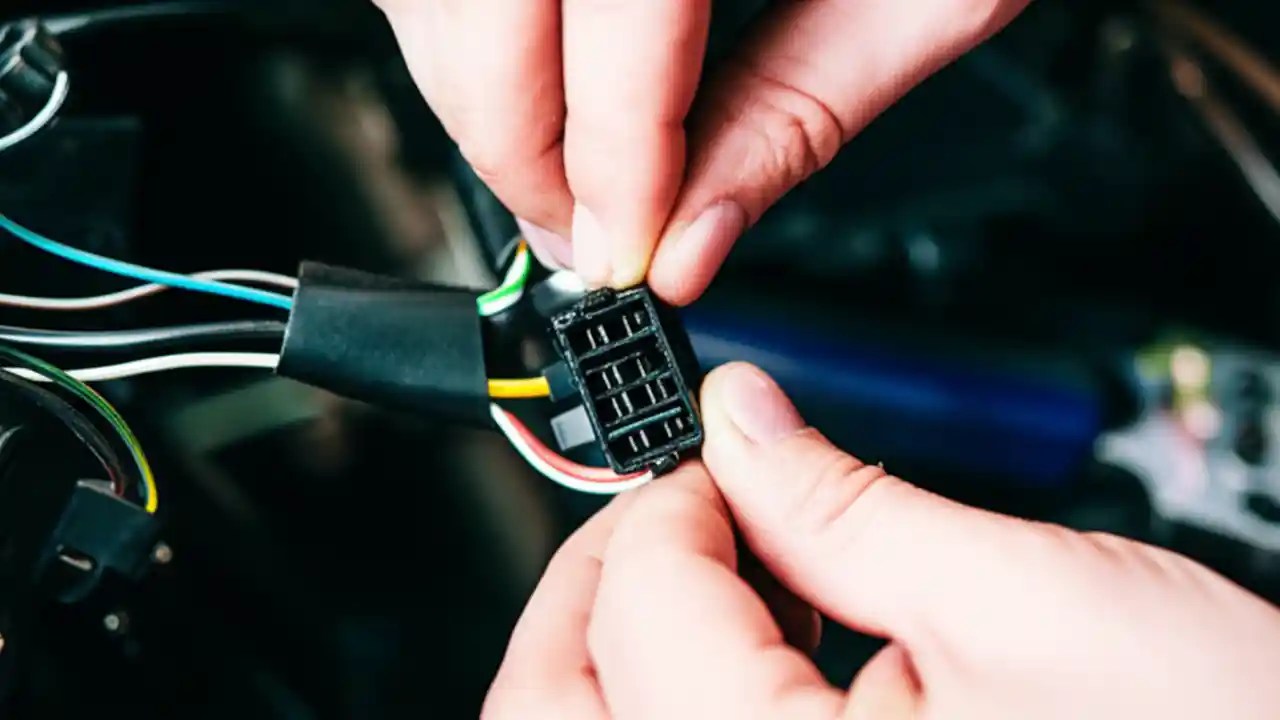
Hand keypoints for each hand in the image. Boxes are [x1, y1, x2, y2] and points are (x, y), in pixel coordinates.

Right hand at [375, 1, 1029, 303]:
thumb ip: (797, 110)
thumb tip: (693, 237)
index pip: (618, 17)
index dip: (611, 162)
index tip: (627, 252)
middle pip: (483, 16)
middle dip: (519, 153)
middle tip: (587, 233)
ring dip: (479, 100)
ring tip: (567, 168)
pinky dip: (466, 38)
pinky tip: (537, 79)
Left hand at [482, 363, 1279, 718]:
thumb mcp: (1022, 599)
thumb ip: (845, 507)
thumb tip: (737, 419)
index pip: (641, 611)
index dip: (673, 500)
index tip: (721, 454)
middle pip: (553, 705)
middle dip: (603, 582)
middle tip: (676, 508)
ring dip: (628, 638)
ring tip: (727, 569)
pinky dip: (678, 692)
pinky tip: (758, 646)